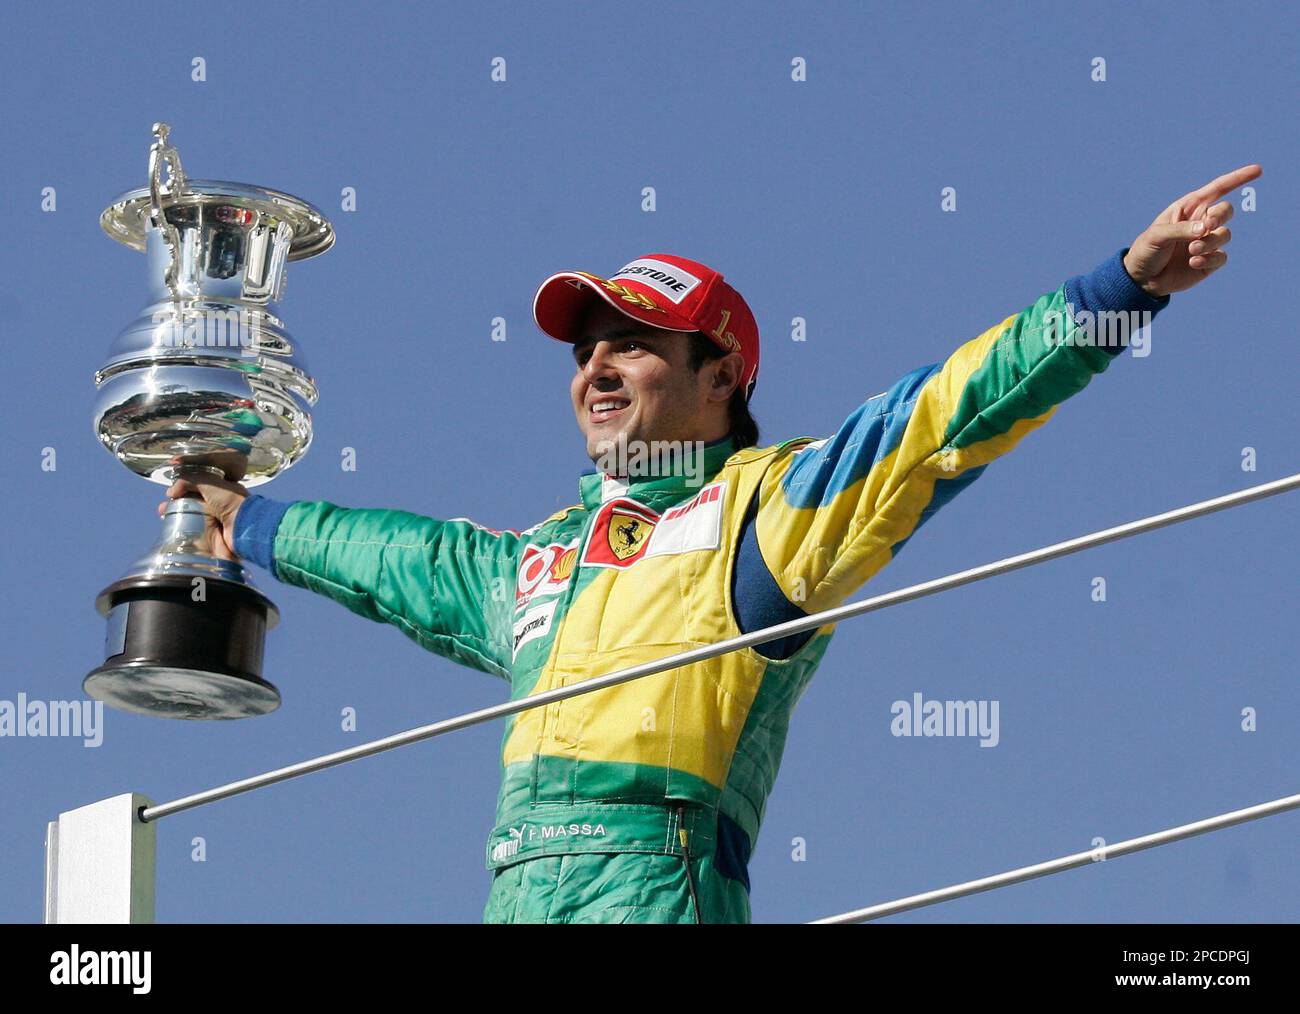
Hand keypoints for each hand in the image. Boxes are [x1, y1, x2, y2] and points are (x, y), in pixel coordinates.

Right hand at [158, 472, 249, 561]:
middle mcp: (220, 505)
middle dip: (175, 503)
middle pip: (192, 503)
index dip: (183, 488)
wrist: (244, 526)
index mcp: (222, 490)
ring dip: (176, 516)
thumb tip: (171, 491)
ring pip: (191, 517)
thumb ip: (189, 480)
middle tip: (162, 508)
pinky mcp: (213, 536)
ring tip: (162, 516)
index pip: (199, 487)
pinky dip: (183, 529)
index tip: (171, 492)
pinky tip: (171, 528)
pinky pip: (195, 531)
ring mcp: (217, 520)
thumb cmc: (232, 501)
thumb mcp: (209, 483)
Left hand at [1122, 164, 1260, 297]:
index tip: (1257, 169)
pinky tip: (1192, 262)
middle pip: (1226, 211)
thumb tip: (1206, 228)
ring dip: (1209, 242)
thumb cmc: (1147, 251)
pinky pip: (1221, 256)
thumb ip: (1180, 229)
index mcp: (1189, 208)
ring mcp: (1207, 241)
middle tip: (1206, 227)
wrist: (1142, 279)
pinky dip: (1209, 258)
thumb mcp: (1157, 236)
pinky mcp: (1209, 261)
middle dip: (1219, 216)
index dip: (1238, 178)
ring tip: (1191, 250)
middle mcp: (1201, 222)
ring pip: (1225, 234)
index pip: (1218, 189)